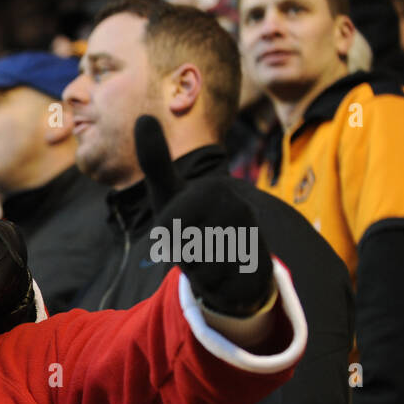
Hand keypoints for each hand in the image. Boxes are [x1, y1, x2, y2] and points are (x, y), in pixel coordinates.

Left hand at [135, 115, 273, 316]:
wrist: (234, 256)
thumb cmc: (192, 222)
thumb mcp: (167, 193)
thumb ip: (156, 160)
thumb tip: (143, 116)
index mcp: (206, 191)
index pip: (169, 232)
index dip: (169, 241)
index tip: (179, 230)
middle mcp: (232, 207)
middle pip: (184, 254)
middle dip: (185, 261)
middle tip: (196, 247)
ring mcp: (249, 234)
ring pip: (204, 271)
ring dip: (202, 273)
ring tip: (212, 257)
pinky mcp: (260, 260)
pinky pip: (224, 285)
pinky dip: (220, 286)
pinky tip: (228, 272)